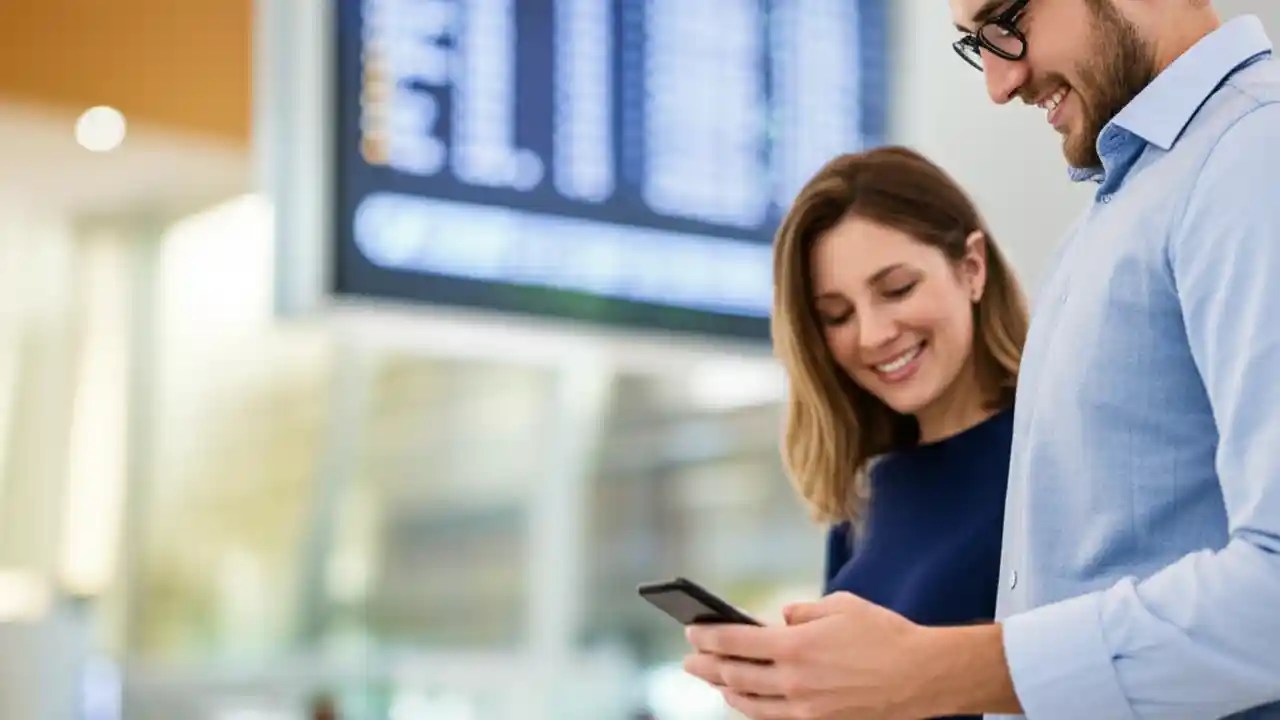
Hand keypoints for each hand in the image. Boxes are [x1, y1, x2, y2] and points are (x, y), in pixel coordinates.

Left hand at [682, 592, 931, 719]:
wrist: (922, 676)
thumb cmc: (884, 635)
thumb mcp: (840, 606)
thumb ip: (803, 611)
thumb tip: (782, 618)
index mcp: (796, 644)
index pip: (735, 641)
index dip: (708, 636)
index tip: (691, 631)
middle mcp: (794, 679)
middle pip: (734, 674)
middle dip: (705, 665)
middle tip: (688, 660)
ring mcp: (804, 707)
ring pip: (749, 702)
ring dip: (724, 690)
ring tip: (713, 680)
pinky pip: (772, 717)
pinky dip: (751, 708)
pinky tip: (743, 700)